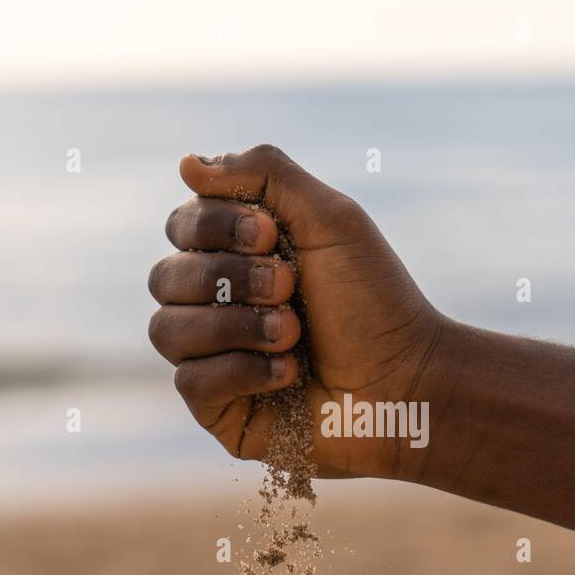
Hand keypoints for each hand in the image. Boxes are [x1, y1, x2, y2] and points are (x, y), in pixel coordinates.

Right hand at [147, 144, 448, 478]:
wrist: (408, 380)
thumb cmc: (374, 300)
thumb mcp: (328, 218)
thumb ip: (264, 174)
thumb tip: (186, 164)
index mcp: (237, 255)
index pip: (182, 226)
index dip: (214, 226)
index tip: (269, 235)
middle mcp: (217, 305)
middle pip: (165, 277)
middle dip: (230, 278)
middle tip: (289, 286)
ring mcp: (213, 359)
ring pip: (167, 330)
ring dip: (236, 325)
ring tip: (293, 333)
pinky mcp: (218, 410)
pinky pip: (190, 382)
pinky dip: (241, 371)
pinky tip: (288, 373)